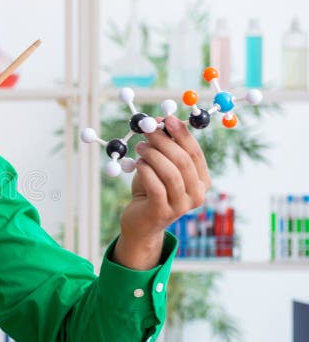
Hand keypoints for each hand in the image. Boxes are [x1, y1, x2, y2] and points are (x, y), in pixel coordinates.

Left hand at [114, 115, 210, 269]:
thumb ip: (165, 148)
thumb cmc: (152, 190)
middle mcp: (197, 195)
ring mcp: (181, 206)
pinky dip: (146, 170)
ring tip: (140, 146)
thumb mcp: (161, 167)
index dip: (182, 134)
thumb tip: (162, 120)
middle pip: (183, 161)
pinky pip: (156, 186)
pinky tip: (138, 163)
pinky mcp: (162, 212)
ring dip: (153, 155)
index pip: (195, 153)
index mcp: (202, 181)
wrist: (141, 222)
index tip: (167, 118)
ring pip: (170, 173)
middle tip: (147, 129)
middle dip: (164, 141)